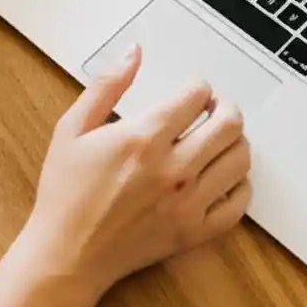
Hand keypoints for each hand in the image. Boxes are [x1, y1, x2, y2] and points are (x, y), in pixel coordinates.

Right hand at [16, 46, 251, 295]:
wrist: (67, 254)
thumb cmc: (65, 193)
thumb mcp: (72, 129)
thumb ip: (106, 85)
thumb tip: (134, 51)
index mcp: (143, 138)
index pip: (197, 95)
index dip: (199, 87)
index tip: (193, 93)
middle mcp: (172, 168)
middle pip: (230, 124)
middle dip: (226, 107)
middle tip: (215, 110)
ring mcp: (188, 203)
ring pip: (240, 160)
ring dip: (235, 142)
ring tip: (218, 141)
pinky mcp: (194, 232)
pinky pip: (238, 204)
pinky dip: (239, 186)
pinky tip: (222, 178)